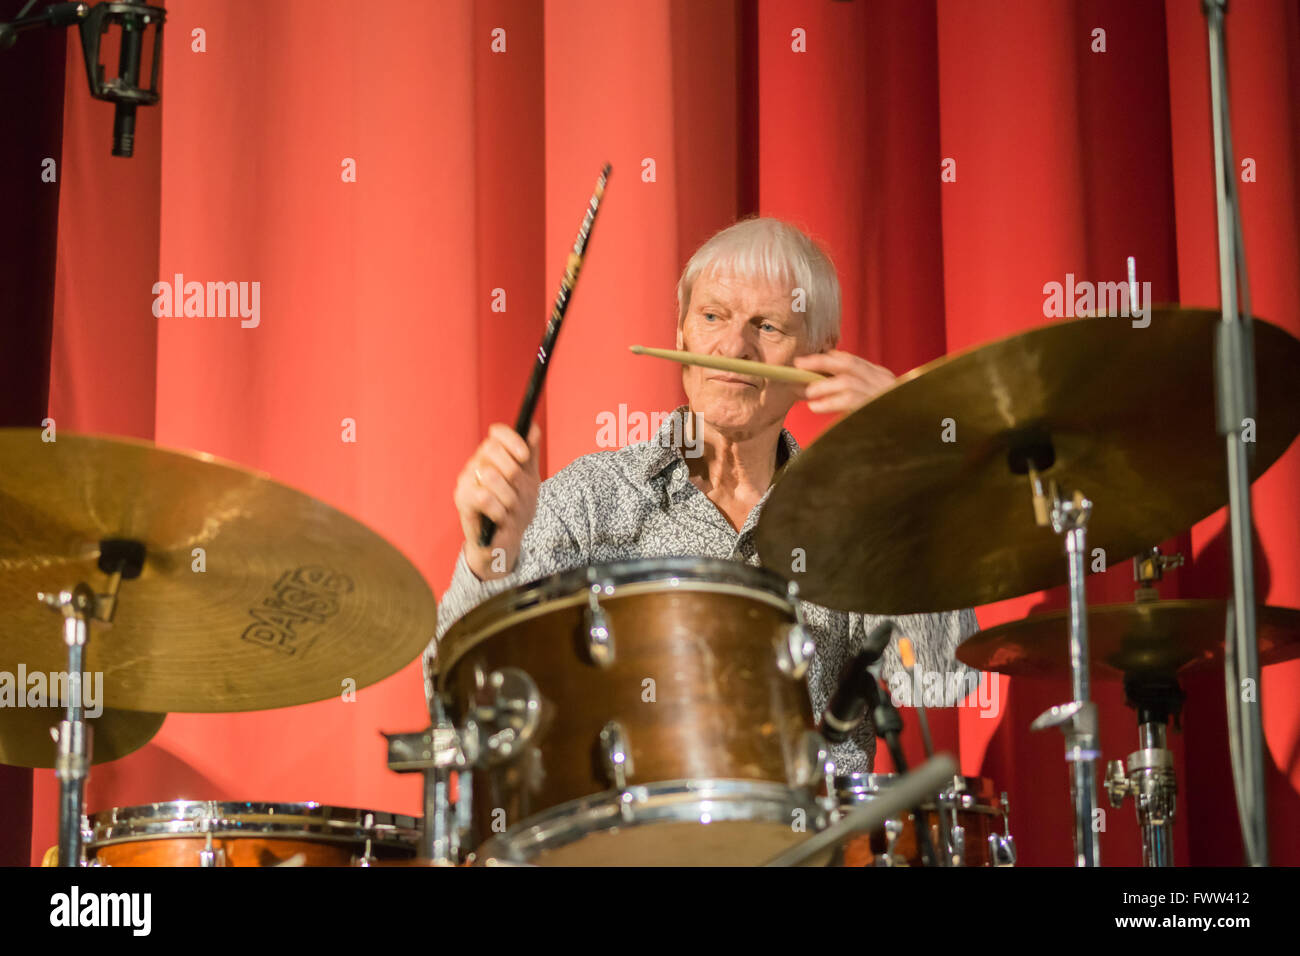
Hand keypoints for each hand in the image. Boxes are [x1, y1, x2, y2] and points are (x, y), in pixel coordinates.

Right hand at [455, 423, 541, 579]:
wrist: (506, 540)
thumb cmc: (517, 508)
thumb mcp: (529, 480)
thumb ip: (531, 454)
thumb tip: (533, 427)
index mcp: (495, 455)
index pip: (498, 433)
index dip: (512, 440)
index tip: (524, 456)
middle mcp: (478, 462)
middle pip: (492, 449)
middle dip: (512, 472)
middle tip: (518, 491)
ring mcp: (467, 478)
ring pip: (490, 474)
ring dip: (508, 497)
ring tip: (509, 509)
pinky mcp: (462, 498)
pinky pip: (484, 496)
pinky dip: (498, 510)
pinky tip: (499, 518)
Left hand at [794, 350, 895, 415]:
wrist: (915, 436)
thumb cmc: (891, 420)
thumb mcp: (876, 398)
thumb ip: (856, 390)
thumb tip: (823, 383)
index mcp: (882, 377)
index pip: (853, 361)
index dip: (829, 359)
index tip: (810, 360)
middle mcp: (882, 381)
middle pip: (848, 364)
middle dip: (820, 362)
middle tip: (799, 363)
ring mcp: (880, 395)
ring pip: (846, 382)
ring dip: (823, 385)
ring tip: (808, 392)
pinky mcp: (875, 410)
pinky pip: (848, 401)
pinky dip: (828, 402)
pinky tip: (815, 406)